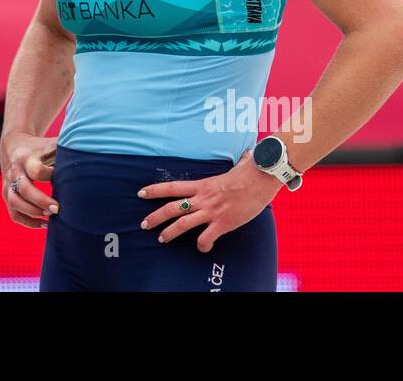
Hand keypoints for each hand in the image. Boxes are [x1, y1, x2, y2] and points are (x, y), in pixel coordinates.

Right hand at [0, 131, 57, 227]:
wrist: (12, 145)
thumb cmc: (39, 147)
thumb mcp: (50, 144)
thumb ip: (66, 148)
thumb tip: (89, 155)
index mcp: (27, 158)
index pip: (37, 171)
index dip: (51, 176)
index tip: (64, 178)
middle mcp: (15, 171)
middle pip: (24, 189)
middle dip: (41, 201)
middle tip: (58, 208)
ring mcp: (8, 184)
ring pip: (15, 202)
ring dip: (33, 212)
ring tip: (50, 216)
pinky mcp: (7, 194)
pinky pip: (14, 214)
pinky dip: (28, 222)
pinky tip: (44, 224)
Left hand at [137, 150, 280, 251]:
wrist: (261, 179)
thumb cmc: (250, 172)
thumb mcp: (234, 167)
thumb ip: (234, 164)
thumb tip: (247, 155)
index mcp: (202, 184)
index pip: (172, 187)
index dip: (154, 190)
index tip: (141, 193)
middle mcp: (203, 198)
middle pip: (172, 208)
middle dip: (155, 217)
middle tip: (144, 224)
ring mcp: (211, 211)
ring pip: (183, 224)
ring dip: (169, 233)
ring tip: (161, 239)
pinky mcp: (223, 223)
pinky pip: (206, 238)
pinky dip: (202, 245)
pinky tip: (203, 247)